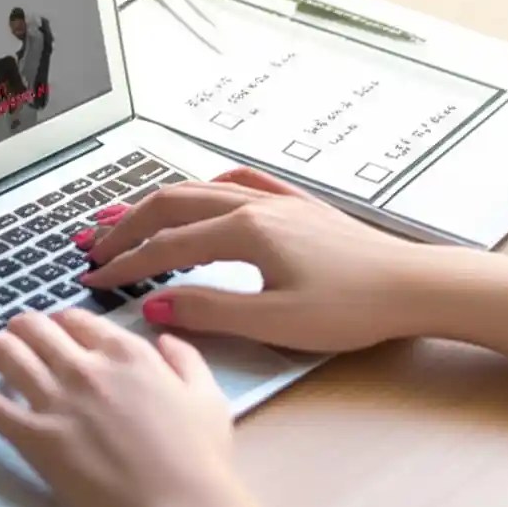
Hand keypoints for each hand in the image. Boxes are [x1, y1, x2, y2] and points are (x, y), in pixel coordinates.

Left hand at [0, 310, 262, 506]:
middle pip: (35, 327)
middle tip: (20, 335)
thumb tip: (165, 340)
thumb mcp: (207, 398)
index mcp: (128, 354)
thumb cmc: (198, 460)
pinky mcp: (34, 439)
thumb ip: (186, 359)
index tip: (58, 329)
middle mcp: (87, 368)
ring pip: (7, 354)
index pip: (78, 319)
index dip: (63, 321)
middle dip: (25, 328)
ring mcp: (57, 401)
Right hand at [82, 168, 450, 352]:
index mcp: (247, 232)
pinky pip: (240, 184)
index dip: (126, 263)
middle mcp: (257, 207)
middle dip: (127, 224)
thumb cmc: (355, 307)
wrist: (414, 287)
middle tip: (93, 244)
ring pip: (201, 190)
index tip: (95, 278)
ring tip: (124, 213)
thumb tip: (157, 304)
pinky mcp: (298, 207)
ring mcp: (278, 202)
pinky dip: (207, 188)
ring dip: (158, 202)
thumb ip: (211, 311)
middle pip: (173, 204)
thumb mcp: (276, 322)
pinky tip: (202, 193)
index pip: (167, 246)